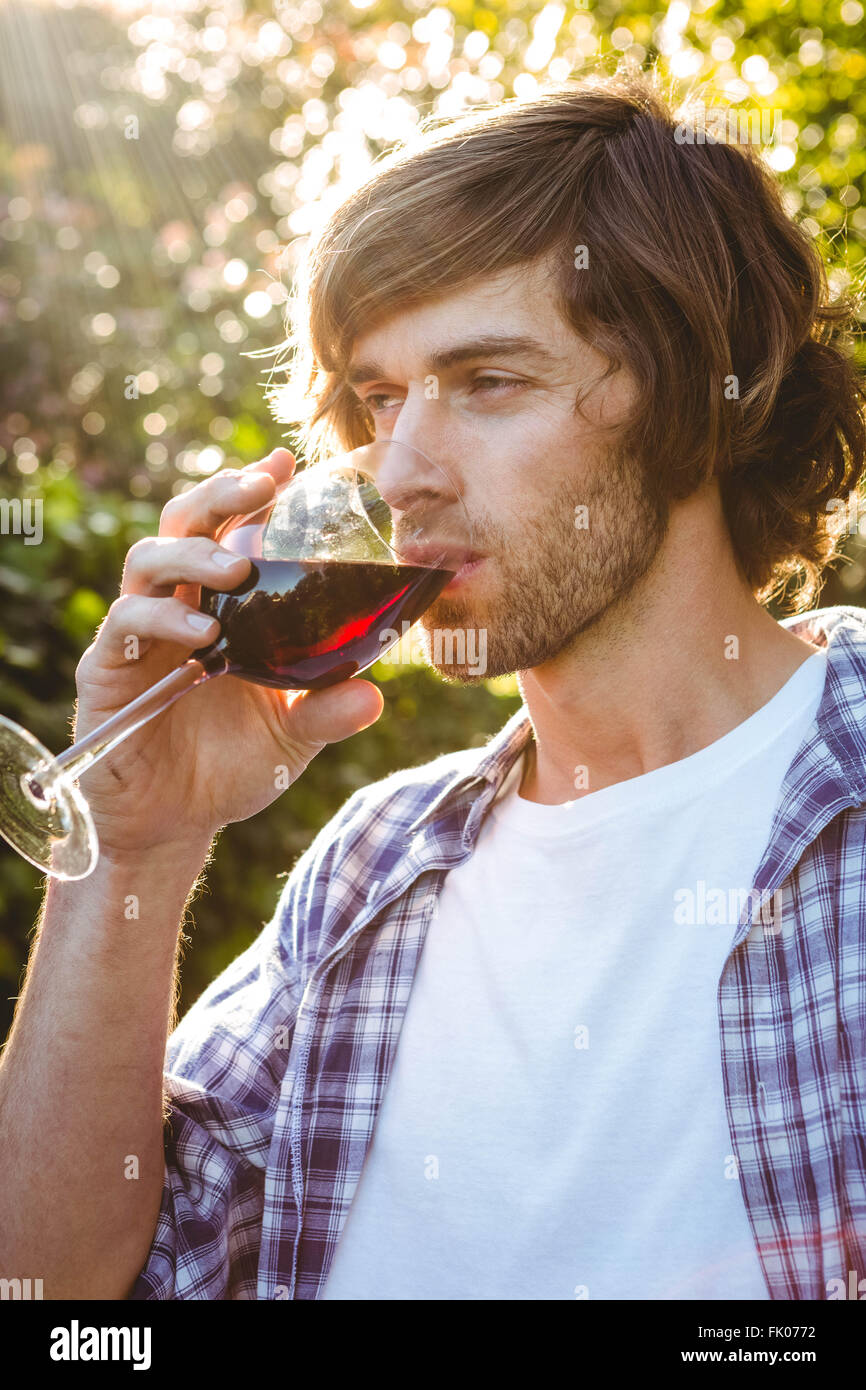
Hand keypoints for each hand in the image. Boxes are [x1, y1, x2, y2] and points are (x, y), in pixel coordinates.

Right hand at [72, 450, 383, 861]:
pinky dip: (163, 617)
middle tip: (263, 487)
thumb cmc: (231, 766)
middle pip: (184, 523)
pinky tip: (202, 630)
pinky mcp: (108, 668)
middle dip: (220, 494)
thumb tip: (376, 694)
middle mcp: (178, 605)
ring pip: (149, 559)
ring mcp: (139, 633)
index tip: (288, 463)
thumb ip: (328, 709)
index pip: (231, 530)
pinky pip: (127, 623)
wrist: (174, 824)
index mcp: (221, 605)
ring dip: (193, 551)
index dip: (252, 491)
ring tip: (238, 565)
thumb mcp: (293, 738)